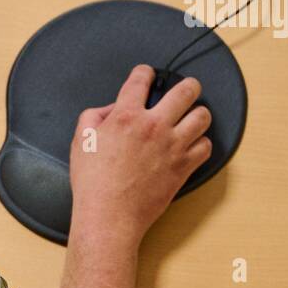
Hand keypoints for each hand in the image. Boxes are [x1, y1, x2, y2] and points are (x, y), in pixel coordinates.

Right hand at [68, 65, 211, 247]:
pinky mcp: (184, 166)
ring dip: (197, 114)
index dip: (145, 72)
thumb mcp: (80, 141)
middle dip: (188, 86)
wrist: (109, 215)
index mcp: (126, 116)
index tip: (147, 75)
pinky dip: (200, 143)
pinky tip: (190, 145)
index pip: (141, 79)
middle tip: (185, 90)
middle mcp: (153, 126)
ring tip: (190, 118)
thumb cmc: (92, 182)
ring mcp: (173, 146)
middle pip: (186, 90)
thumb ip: (94, 116)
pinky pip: (206, 146)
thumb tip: (112, 109)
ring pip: (203, 116)